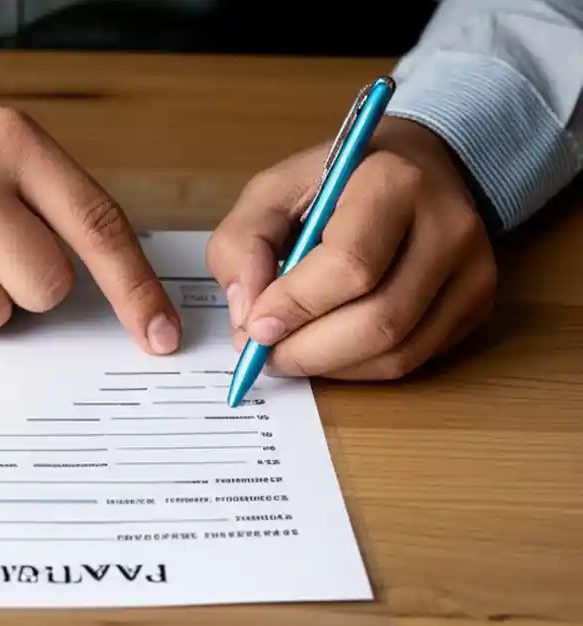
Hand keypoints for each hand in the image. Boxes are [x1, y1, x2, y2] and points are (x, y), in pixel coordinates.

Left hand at [206, 117, 496, 379]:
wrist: (417, 164)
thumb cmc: (337, 180)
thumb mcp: (273, 190)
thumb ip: (243, 244)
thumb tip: (249, 317)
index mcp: (394, 182)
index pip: (350, 265)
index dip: (296, 306)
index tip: (254, 327)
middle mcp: (447, 226)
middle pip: (379, 321)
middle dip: (308, 350)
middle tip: (264, 353)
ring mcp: (472, 270)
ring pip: (397, 351)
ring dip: (329, 366)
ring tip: (289, 351)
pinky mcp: (475, 303)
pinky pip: (412, 359)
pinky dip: (358, 368)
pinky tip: (328, 349)